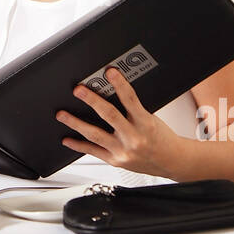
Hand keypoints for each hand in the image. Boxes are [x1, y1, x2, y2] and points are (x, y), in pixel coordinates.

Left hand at [56, 67, 175, 177]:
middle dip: (92, 100)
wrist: (172, 162)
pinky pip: (93, 151)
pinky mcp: (115, 161)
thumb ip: (132, 109)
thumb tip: (111, 91)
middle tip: (78, 90)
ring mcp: (123, 151)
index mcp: (145, 123)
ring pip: (95, 135)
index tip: (110, 72)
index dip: (120, 84)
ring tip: (62, 114)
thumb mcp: (151, 118)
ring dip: (76, 123)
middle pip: (109, 115)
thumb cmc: (161, 138)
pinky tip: (67, 138)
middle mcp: (133, 138)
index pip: (131, 99)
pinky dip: (78, 145)